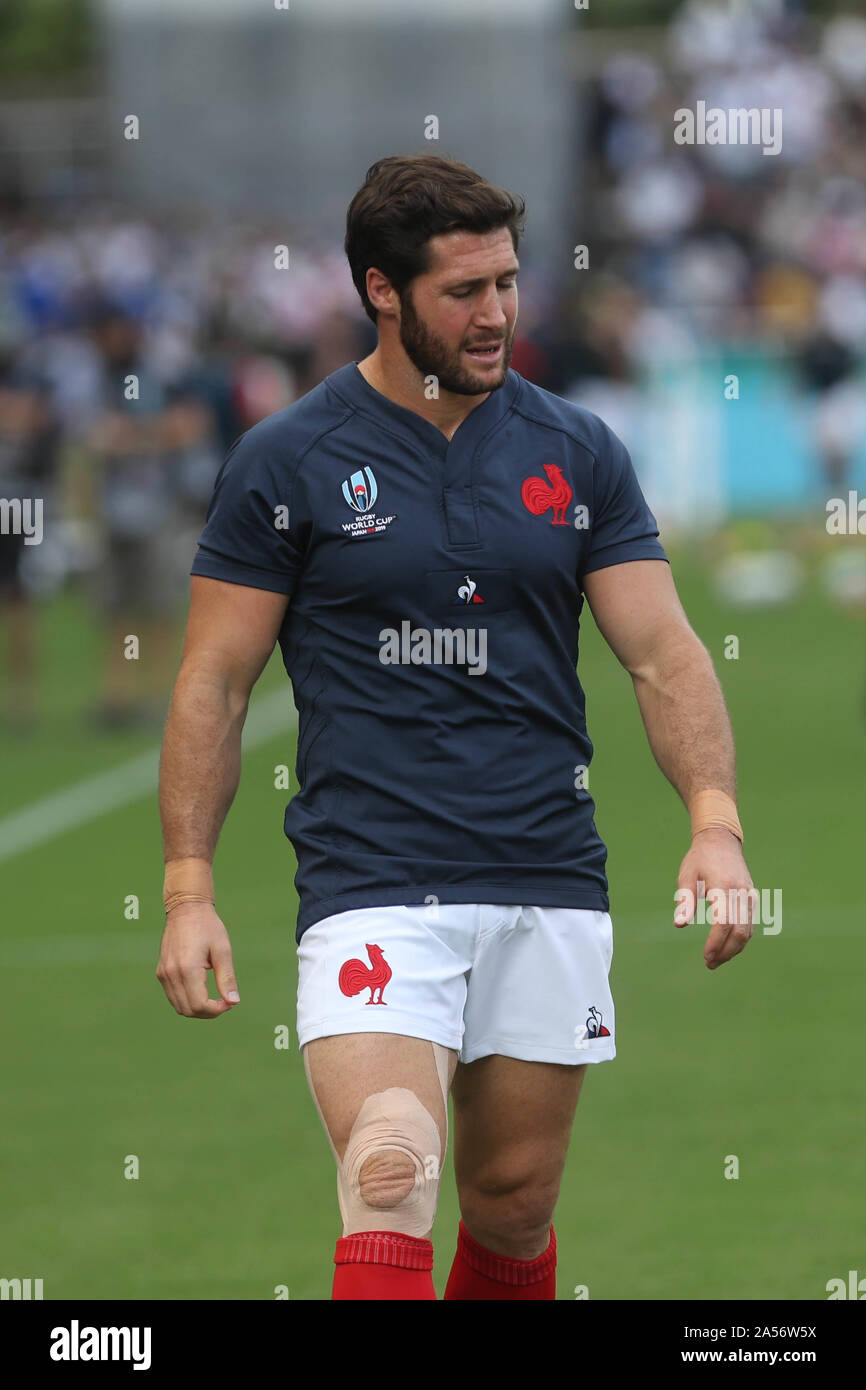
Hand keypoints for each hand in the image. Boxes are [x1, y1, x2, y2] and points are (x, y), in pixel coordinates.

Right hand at [156, 901, 239, 1017]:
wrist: (186, 908)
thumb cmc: (207, 927)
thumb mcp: (222, 950)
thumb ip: (227, 978)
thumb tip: (234, 1002)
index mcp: (187, 968)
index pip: (199, 1005)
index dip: (217, 1010)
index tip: (230, 1002)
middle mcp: (171, 974)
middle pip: (188, 1010)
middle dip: (208, 1012)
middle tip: (224, 1002)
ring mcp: (163, 974)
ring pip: (179, 1006)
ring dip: (197, 1009)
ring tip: (214, 998)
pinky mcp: (161, 972)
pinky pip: (173, 996)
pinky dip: (187, 1000)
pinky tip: (202, 990)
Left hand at [674, 828, 754, 969]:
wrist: (721, 840)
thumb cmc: (700, 858)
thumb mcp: (686, 876)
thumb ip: (685, 901)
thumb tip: (679, 924)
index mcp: (724, 886)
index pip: (724, 922)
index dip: (716, 942)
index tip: (705, 955)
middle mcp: (741, 893)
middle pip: (740, 931)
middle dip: (726, 952)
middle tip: (709, 964)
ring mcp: (749, 896)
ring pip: (748, 931)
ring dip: (734, 949)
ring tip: (716, 960)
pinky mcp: (752, 899)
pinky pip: (749, 924)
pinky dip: (740, 940)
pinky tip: (725, 947)